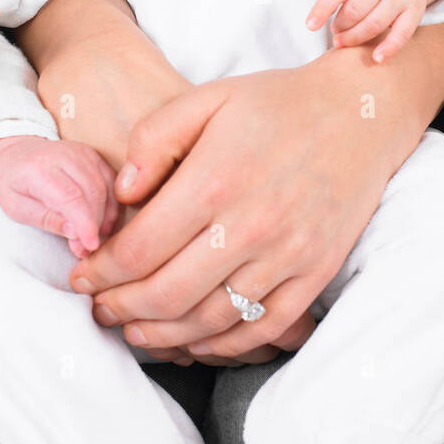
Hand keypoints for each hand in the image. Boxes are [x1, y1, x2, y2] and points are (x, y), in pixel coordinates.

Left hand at [0, 135, 117, 258]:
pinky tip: (104, 221)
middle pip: (92, 193)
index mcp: (39, 169)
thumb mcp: (18, 210)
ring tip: (91, 237)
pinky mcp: (91, 155)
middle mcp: (63, 155)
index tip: (91, 245)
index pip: (71, 198)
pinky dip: (111, 202)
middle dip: (93, 224)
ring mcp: (80, 152)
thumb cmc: (11, 185)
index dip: (85, 224)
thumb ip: (47, 220)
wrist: (12, 155)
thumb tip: (75, 234)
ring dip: (104, 216)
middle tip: (85, 248)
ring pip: (104, 188)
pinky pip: (110, 180)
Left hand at [66, 55, 413, 360]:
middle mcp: (250, 226)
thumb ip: (154, 138)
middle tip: (99, 309)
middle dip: (120, 309)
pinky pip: (260, 329)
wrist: (362, 114)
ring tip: (134, 330)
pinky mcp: (315, 274)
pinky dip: (220, 345)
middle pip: (165, 295)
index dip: (100, 272)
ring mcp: (287, 256)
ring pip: (208, 320)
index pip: (138, 250)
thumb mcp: (207, 98)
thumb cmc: (277, 103)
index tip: (81, 276)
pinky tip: (193, 340)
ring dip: (162, 335)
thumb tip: (122, 192)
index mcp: (215, 180)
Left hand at [305, 0, 443, 62]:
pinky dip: (389, 48)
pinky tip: (376, 58)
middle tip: (335, 31)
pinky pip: (401, 33)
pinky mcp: (415, 9)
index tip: (310, 26)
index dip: (321, 9)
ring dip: (354, 38)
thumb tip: (316, 23)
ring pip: (373, 24)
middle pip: (354, 11)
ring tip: (344, 40)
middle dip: (340, 26)